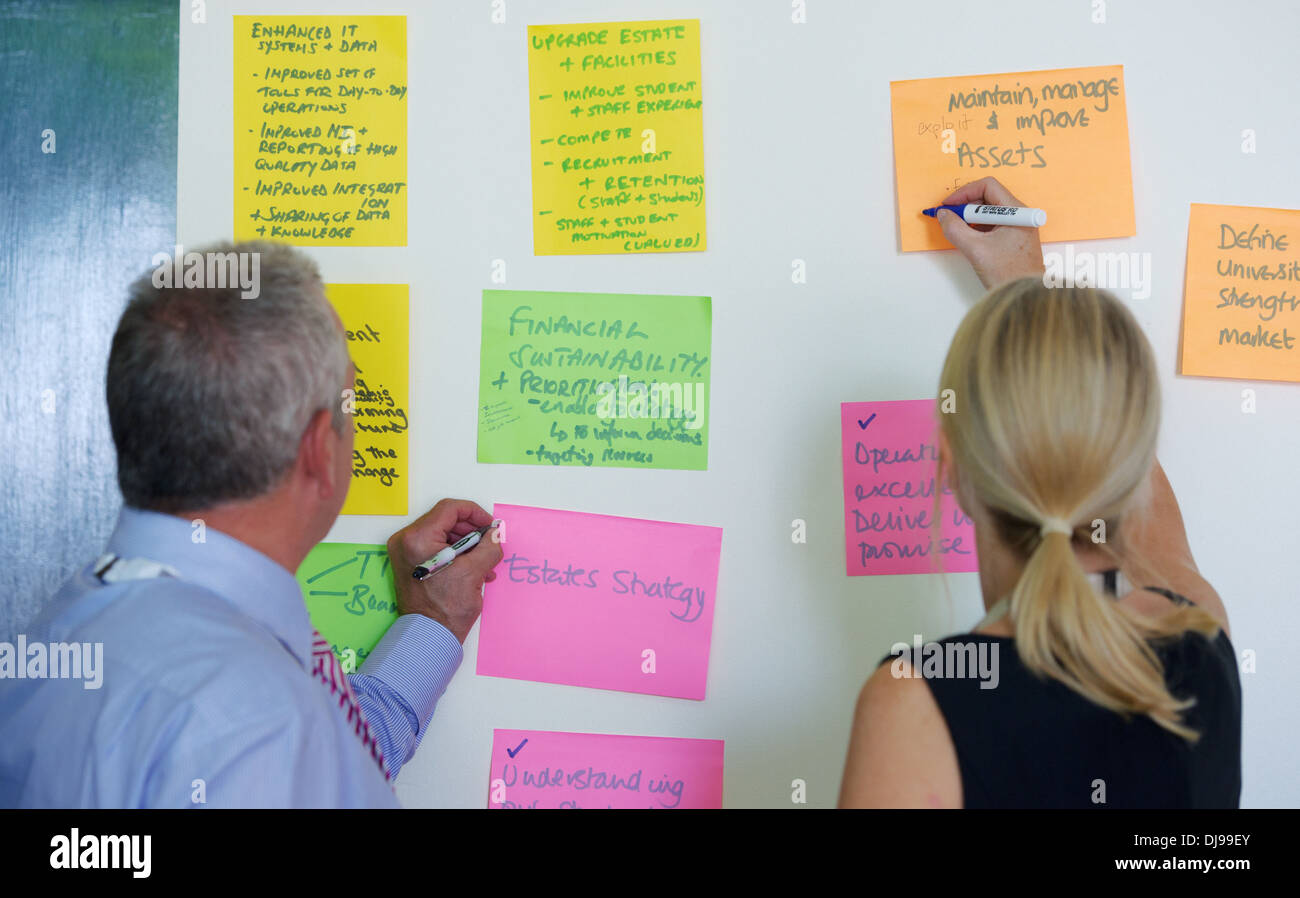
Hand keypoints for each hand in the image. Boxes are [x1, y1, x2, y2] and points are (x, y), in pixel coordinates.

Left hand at [386, 498, 502, 642]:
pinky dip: (456, 554)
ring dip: (467, 545)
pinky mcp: (409, 564)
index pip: (450, 509)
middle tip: (489, 544)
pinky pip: (436, 548)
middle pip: (445, 521)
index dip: (475, 513)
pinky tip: (474, 570)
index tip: (490, 526)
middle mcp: (405, 541)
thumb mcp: (474, 572)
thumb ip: (488, 546)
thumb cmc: (447, 608)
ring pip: (443, 534)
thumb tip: (495, 533)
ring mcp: (405, 552)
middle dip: (472, 532)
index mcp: (417, 538)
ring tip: (485, 563)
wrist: (428, 637)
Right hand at [935, 177, 1045, 289]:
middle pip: (987, 197)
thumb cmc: (1007, 274)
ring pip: (988, 212)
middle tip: (948, 218)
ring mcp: (1017, 226)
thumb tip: (943, 215)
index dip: (964, 193)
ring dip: (970, 218)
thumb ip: (955, 229)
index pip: (987, 186)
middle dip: (965, 206)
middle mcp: (1019, 215)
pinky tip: (967, 239)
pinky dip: (977, 228)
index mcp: (1016, 212)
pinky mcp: (1013, 238)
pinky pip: (992, 225)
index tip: (947, 206)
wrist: (1025, 297)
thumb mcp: (975, 249)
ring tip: (956, 231)